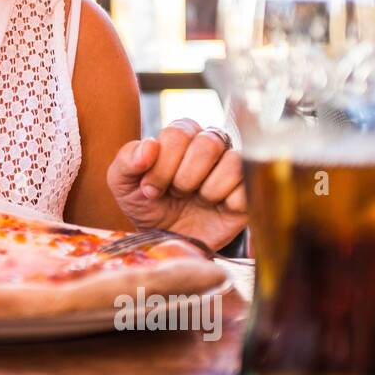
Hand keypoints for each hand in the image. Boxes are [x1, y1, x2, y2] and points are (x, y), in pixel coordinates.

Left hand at [106, 118, 246, 250]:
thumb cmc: (148, 207)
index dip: (162, 164)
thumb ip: (126, 161)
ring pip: (232, 162)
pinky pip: (249, 186)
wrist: (169, 242)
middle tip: (176, 195)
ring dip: (207, 190)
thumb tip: (148, 147)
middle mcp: (210, 144)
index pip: (178, 133)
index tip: (150, 189)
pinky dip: (229, 202)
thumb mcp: (124, 185)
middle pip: (208, 143)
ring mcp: (233, 166)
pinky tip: (217, 209)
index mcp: (180, 135)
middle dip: (184, 178)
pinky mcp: (249, 190)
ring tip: (197, 201)